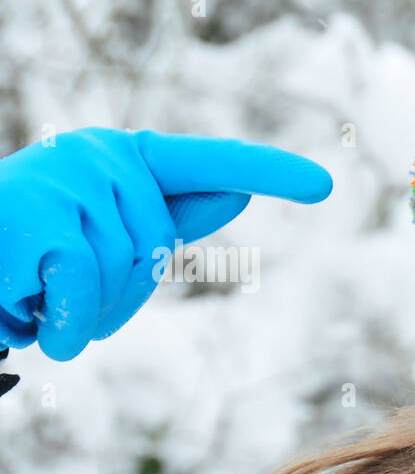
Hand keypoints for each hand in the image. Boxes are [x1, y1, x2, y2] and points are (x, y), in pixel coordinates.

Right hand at [0, 127, 331, 361]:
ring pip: (122, 270)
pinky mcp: (36, 211)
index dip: (268, 171)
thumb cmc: (35, 258)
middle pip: (155, 250)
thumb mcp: (111, 241)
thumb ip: (170, 216)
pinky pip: (82, 282)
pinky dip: (62, 320)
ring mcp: (66, 176)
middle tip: (57, 288)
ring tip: (33, 290)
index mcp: (125, 158)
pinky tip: (31, 316)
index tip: (325, 184)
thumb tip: (236, 189)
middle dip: (113, 292)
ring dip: (80, 308)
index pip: (207, 163)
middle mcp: (98, 153)